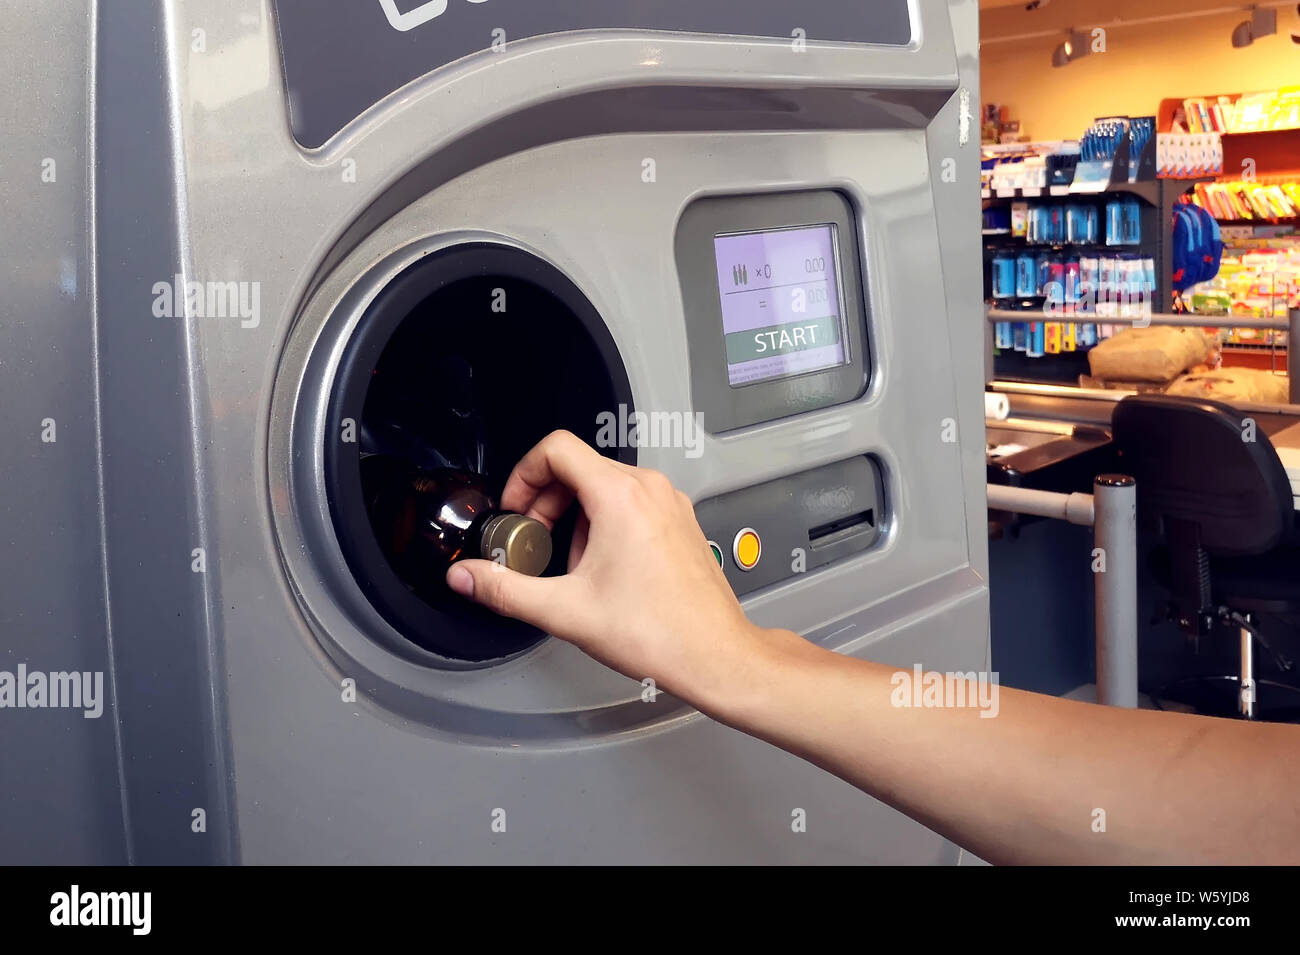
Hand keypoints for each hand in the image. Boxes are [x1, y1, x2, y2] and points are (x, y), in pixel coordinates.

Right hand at [445, 431, 784, 707]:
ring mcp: (670, 504)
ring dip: (576, 517)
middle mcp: (650, 490)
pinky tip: (604, 570)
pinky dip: (606, 524)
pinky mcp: (680, 522)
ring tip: (573, 565)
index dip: (524, 474)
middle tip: (534, 540)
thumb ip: (504, 589)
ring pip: (606, 486)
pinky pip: (632, 504)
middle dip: (546, 501)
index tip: (515, 509)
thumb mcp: (565, 611)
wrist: (714, 655)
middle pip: (580, 467)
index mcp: (620, 496)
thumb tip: (467, 576)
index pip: (557, 448)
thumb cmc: (659, 632)